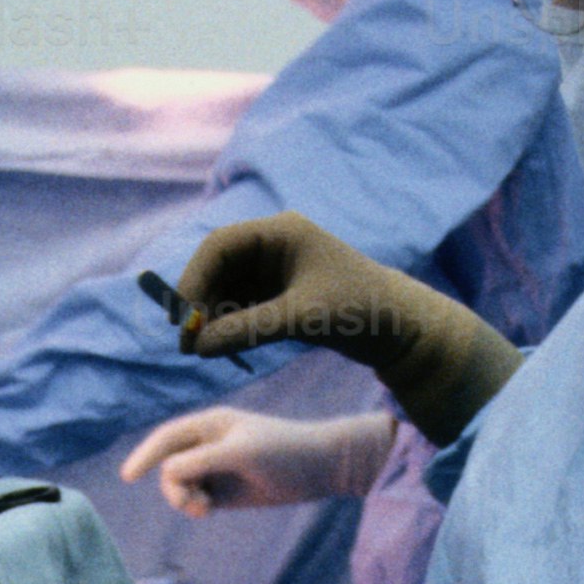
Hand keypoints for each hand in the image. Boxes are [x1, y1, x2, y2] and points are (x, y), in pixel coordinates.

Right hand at [120, 405, 393, 513]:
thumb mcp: (239, 453)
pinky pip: (193, 498)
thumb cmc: (283, 452)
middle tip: (196, 504)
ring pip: (179, 485)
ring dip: (184, 499)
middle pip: (168, 466)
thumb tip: (167, 473)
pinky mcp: (224, 490)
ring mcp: (215, 467)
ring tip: (205, 510)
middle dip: (175, 487)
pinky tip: (208, 511)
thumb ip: (200, 460)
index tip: (127, 477)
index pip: (166, 438)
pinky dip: (194, 506)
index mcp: (209, 424)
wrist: (319, 468)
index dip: (144, 455)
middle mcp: (207, 444)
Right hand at [172, 214, 518, 446]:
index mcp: (282, 232)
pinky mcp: (279, 294)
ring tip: (201, 351)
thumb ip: (247, 329)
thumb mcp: (301, 320)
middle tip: (185, 342)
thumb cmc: (360, 312)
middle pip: (218, 266)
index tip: (182, 316)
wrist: (400, 330)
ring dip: (210, 316)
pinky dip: (227, 324)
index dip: (194, 278)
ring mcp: (275, 269)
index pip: (220, 244)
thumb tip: (198, 345)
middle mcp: (274, 245)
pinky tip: (221, 347)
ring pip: (225, 288)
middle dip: (198, 301)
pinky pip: (240, 304)